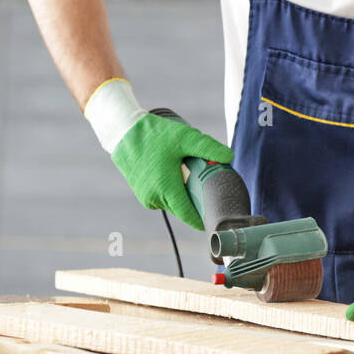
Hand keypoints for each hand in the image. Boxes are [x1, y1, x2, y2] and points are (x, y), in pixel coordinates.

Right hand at [111, 112, 232, 230]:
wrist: (123, 133)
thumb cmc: (154, 135)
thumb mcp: (186, 138)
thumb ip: (209, 148)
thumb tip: (230, 157)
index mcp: (166, 189)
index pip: (188, 215)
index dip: (202, 220)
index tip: (214, 221)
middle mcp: (154, 198)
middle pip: (182, 209)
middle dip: (196, 201)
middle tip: (208, 186)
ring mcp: (146, 197)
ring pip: (172, 203)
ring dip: (183, 195)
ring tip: (190, 175)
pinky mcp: (141, 193)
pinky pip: (162, 198)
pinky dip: (172, 191)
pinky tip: (176, 175)